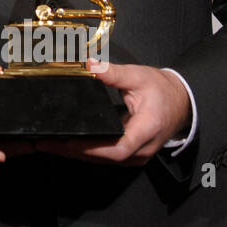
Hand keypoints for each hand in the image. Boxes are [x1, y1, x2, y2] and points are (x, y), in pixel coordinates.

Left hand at [35, 60, 191, 164]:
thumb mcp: (139, 76)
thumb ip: (113, 73)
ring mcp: (136, 154)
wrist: (181, 102)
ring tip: (49, 143)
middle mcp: (141, 149)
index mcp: (146, 129)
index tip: (68, 140)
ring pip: (103, 160)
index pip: (118, 148)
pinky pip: (105, 156)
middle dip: (74, 151)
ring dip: (76, 153)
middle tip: (45, 142)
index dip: (91, 148)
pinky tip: (67, 143)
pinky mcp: (130, 153)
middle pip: (104, 158)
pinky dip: (86, 150)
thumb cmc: (163, 91)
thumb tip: (90, 66)